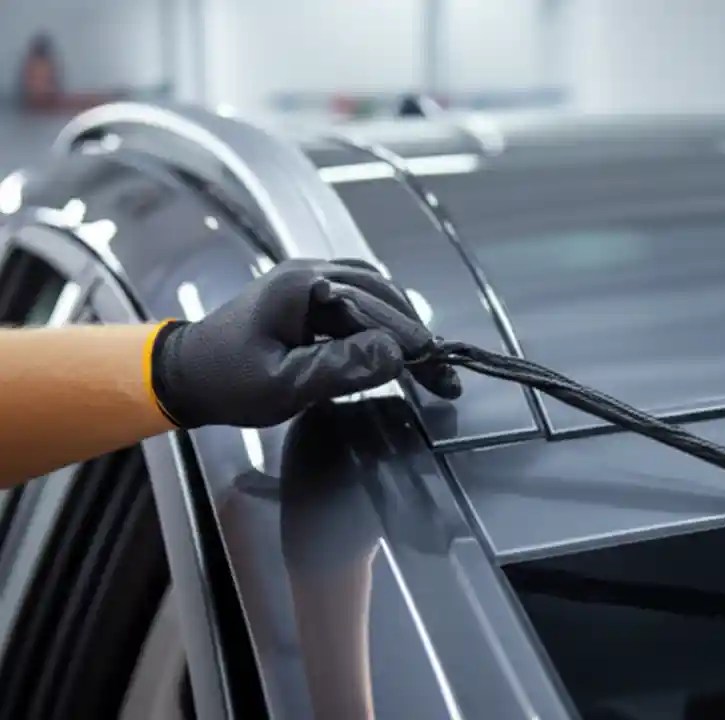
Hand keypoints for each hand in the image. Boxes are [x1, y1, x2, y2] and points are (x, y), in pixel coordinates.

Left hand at [149, 258, 458, 427]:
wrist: (183, 375)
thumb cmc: (229, 382)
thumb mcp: (285, 385)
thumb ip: (341, 367)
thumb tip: (395, 356)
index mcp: (304, 286)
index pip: (374, 307)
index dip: (410, 341)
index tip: (438, 372)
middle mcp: (310, 272)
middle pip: (380, 293)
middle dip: (414, 333)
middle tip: (441, 374)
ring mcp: (308, 281)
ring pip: (372, 294)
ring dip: (401, 325)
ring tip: (424, 362)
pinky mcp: (307, 296)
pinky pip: (357, 301)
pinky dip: (381, 323)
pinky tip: (393, 348)